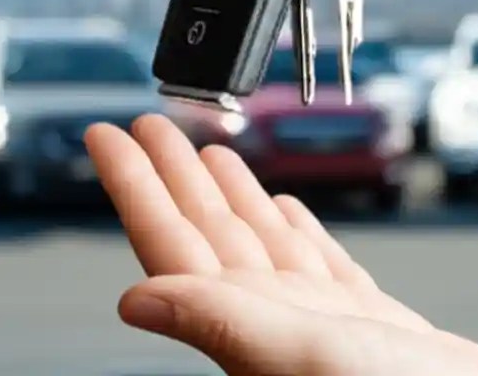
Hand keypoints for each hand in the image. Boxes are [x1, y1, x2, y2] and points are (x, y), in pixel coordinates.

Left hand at [85, 116, 477, 375]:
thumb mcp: (309, 353)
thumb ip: (225, 322)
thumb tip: (136, 298)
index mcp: (250, 326)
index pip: (171, 243)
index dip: (135, 187)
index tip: (106, 137)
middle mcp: (277, 321)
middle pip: (207, 230)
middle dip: (176, 174)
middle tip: (149, 123)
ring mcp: (322, 321)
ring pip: (259, 241)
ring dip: (230, 194)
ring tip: (207, 154)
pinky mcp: (370, 323)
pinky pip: (317, 263)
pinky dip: (296, 231)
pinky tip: (284, 211)